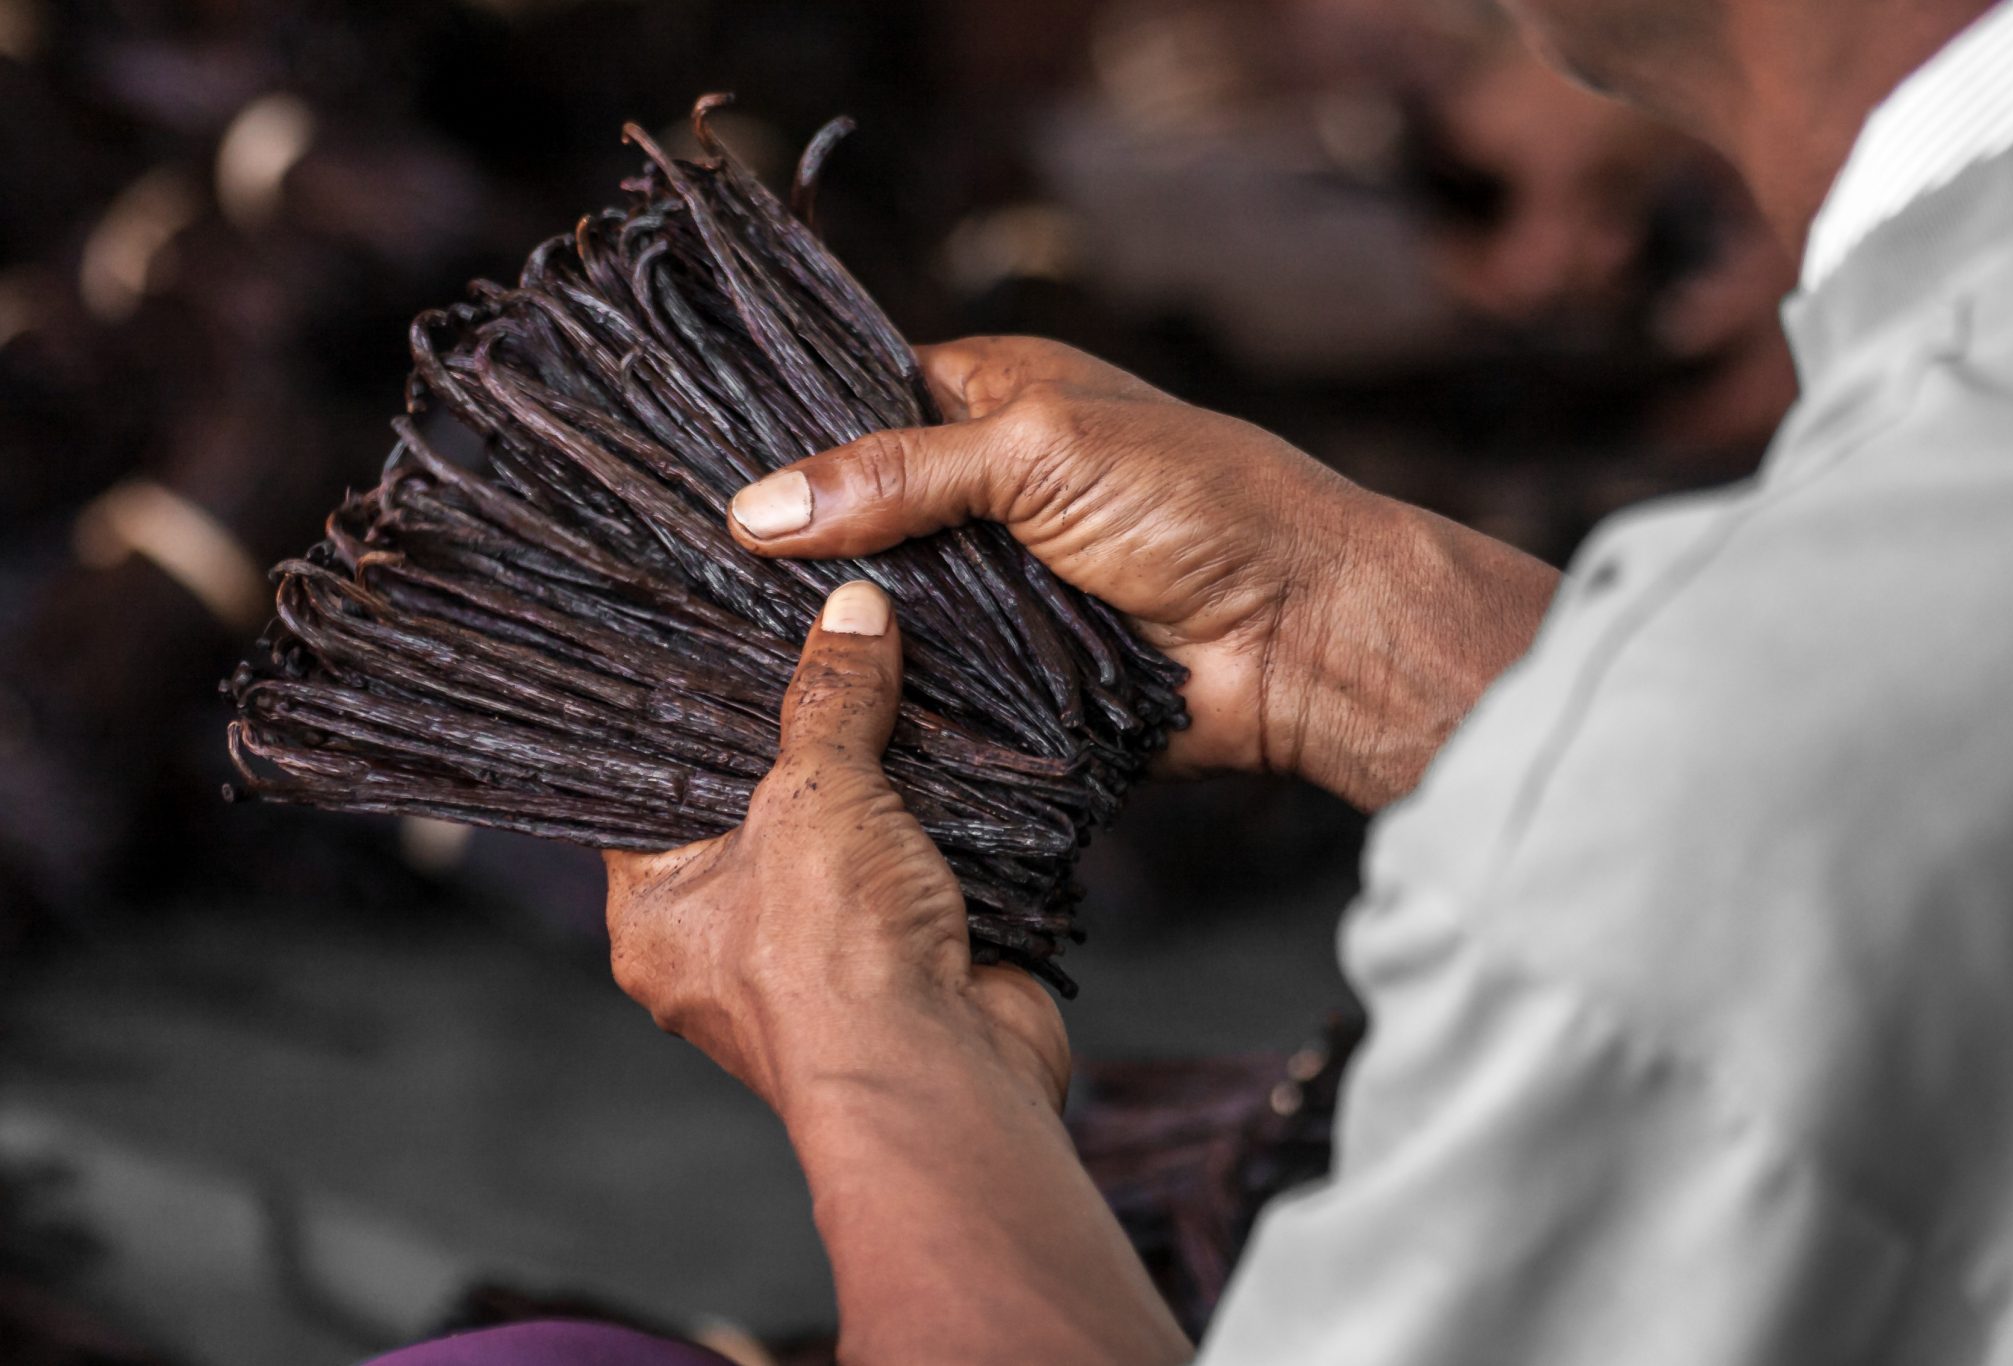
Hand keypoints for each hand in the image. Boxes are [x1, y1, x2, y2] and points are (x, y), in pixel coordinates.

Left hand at [604, 579, 1067, 1118]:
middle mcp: (727, 943)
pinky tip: (959, 752)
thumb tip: (852, 612)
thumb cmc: (831, 962)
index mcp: (655, 916)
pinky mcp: (904, 957)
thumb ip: (829, 700)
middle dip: (803, 737)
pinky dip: (940, 821)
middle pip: (758, 807)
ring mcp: (821, 956)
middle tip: (821, 641)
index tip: (721, 641)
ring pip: (844, 836)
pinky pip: (914, 865)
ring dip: (881, 778)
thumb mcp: (815, 796)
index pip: (650, 793)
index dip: (689, 718)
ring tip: (897, 675)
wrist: (944, 1078)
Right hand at [728, 336, 1556, 809]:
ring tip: (707, 641)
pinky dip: (877, 687)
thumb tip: (758, 507)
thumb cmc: (1201, 504)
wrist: (1301, 636)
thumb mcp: (1039, 454)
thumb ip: (898, 474)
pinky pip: (919, 678)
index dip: (784, 436)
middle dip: (791, 544)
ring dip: (829, 623)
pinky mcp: (1004, 671)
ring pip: (878, 603)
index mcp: (990, 400)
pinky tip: (796, 698)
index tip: (685, 470)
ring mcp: (989, 586)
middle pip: (854, 514)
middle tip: (674, 572)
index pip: (855, 402)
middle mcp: (979, 490)